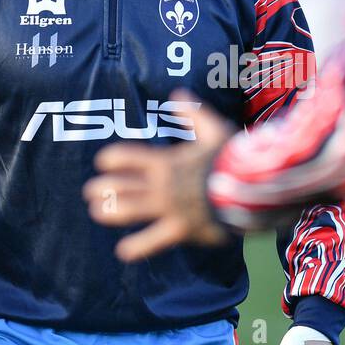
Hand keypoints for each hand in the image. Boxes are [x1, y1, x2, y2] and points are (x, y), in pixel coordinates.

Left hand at [84, 89, 233, 260]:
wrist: (253, 187)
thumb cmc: (234, 158)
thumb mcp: (215, 129)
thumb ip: (193, 113)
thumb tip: (178, 94)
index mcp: (166, 161)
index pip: (126, 157)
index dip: (111, 159)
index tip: (102, 162)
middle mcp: (162, 185)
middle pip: (120, 186)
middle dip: (103, 188)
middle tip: (91, 191)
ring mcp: (169, 208)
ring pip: (128, 211)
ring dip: (109, 211)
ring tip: (98, 212)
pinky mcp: (181, 230)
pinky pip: (152, 241)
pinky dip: (137, 247)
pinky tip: (123, 251)